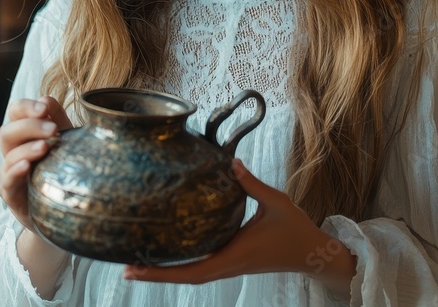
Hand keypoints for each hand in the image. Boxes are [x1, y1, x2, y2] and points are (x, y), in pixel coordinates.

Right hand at [0, 95, 73, 232]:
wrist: (66, 210)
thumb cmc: (64, 170)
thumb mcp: (67, 142)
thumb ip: (57, 119)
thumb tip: (46, 98)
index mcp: (25, 135)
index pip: (15, 112)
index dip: (26, 107)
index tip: (44, 108)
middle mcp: (13, 152)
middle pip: (8, 131)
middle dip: (29, 127)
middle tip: (53, 130)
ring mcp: (10, 174)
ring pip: (8, 155)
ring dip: (26, 148)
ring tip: (45, 146)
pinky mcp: (12, 196)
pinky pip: (6, 182)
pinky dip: (15, 172)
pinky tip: (27, 167)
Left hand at [121, 158, 352, 286]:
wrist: (313, 252)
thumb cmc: (295, 229)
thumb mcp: (276, 202)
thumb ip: (252, 183)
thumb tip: (232, 161)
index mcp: (234, 254)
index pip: (192, 271)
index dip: (161, 273)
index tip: (134, 269)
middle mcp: (228, 264)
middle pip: (185, 276)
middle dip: (155, 274)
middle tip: (124, 267)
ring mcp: (229, 264)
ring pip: (192, 273)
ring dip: (166, 271)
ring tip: (138, 261)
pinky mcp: (232, 260)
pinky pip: (202, 266)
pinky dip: (182, 264)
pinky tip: (170, 253)